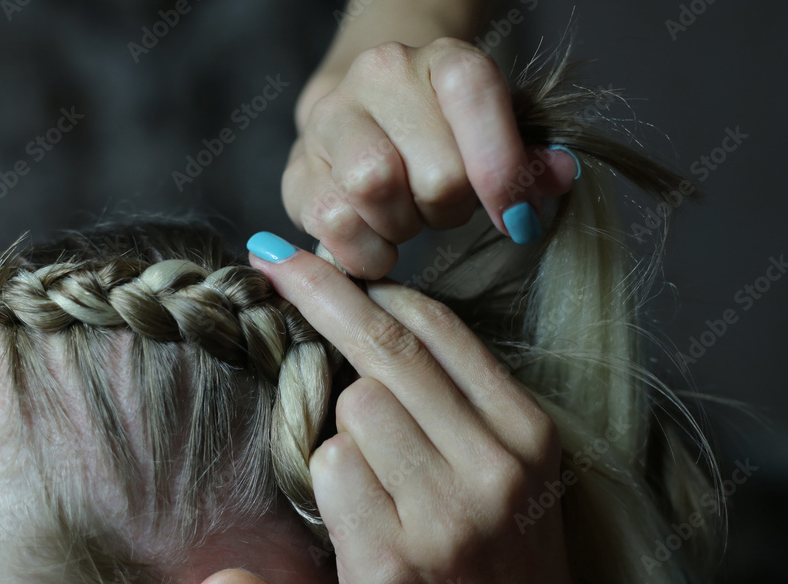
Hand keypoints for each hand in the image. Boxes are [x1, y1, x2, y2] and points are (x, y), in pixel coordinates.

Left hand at [248, 234, 589, 583]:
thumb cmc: (509, 553)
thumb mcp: (514, 465)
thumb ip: (459, 396)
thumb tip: (371, 313)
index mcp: (525, 435)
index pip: (436, 329)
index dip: (362, 283)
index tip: (308, 256)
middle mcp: (489, 472)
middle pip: (382, 357)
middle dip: (323, 305)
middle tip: (278, 267)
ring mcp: (437, 522)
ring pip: (349, 411)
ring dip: (345, 430)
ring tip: (380, 478)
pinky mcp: (384, 566)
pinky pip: (328, 472)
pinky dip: (333, 481)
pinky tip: (364, 515)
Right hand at [283, 37, 580, 278]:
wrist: (362, 116)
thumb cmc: (439, 133)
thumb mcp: (494, 135)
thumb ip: (529, 158)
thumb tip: (563, 175)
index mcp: (440, 57)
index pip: (476, 97)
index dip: (503, 170)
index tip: (516, 222)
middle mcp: (378, 75)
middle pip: (437, 174)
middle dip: (451, 208)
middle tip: (443, 206)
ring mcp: (329, 120)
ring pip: (376, 191)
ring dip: (404, 227)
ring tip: (407, 218)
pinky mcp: (296, 171)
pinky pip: (335, 226)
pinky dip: (366, 251)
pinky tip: (376, 239)